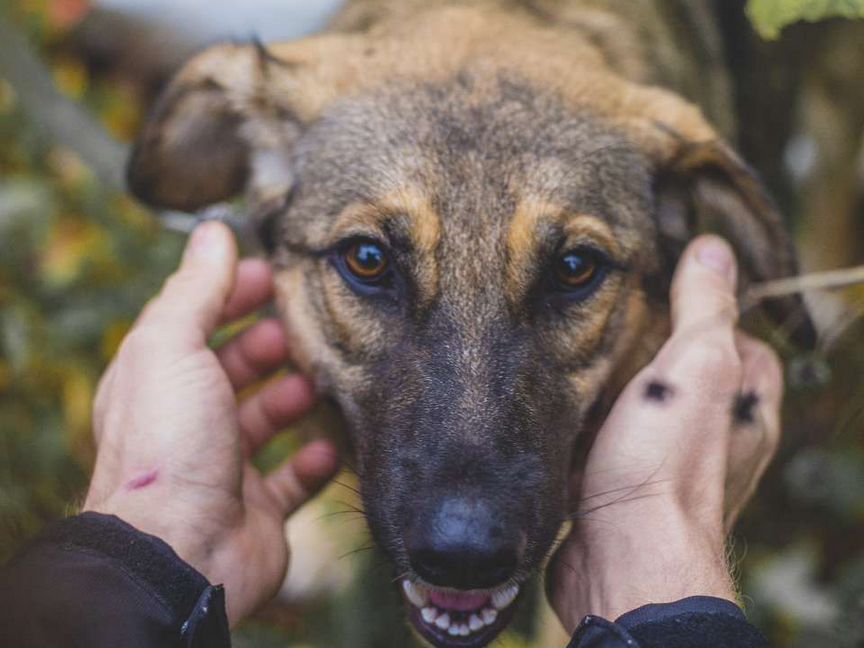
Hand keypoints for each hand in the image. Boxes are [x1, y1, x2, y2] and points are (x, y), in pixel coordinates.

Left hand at [84, 221, 339, 624]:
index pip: (194, 322)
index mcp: (156, 382)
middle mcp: (186, 423)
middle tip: (307, 325)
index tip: (275, 273)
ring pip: (266, 419)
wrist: (181, 553)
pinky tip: (331, 443)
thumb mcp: (172, 348)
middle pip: (232, 369)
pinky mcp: (259, 509)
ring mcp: (223, 469)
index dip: (231, 294)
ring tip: (321, 378)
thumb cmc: (169, 447)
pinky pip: (294, 478)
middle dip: (268, 342)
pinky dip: (315, 458)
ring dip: (294, 395)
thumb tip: (213, 231)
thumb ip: (195, 289)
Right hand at [547, 235, 783, 631]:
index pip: (743, 341)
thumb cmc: (662, 466)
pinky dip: (593, 422)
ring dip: (616, 386)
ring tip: (576, 353)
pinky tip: (562, 405)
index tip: (660, 291)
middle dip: (652, 348)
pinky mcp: (625, 487)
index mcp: (745, 406)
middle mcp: (716, 439)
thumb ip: (705, 308)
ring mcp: (668, 465)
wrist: (618, 556)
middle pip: (689, 373)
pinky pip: (611, 440)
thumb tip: (713, 248)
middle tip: (606, 320)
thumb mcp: (694, 367)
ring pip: (645, 407)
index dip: (708, 312)